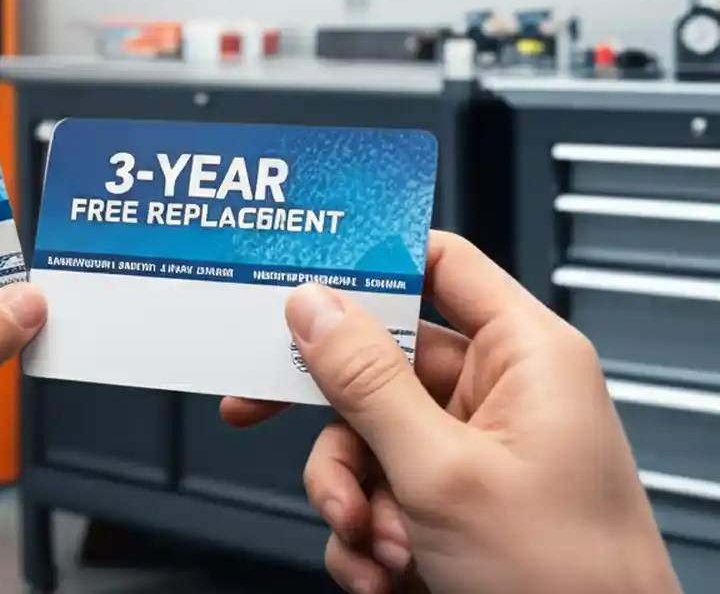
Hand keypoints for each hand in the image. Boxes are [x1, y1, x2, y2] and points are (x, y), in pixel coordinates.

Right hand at [221, 232, 678, 593]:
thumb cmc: (569, 582)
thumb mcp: (441, 472)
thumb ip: (367, 382)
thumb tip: (314, 307)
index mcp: (525, 355)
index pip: (437, 263)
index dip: (366, 263)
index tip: (295, 280)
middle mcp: (500, 393)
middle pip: (378, 362)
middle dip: (335, 423)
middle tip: (256, 408)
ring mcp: (473, 450)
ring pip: (365, 436)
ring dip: (349, 495)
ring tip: (372, 541)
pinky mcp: (450, 501)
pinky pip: (377, 489)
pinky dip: (365, 534)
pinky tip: (384, 569)